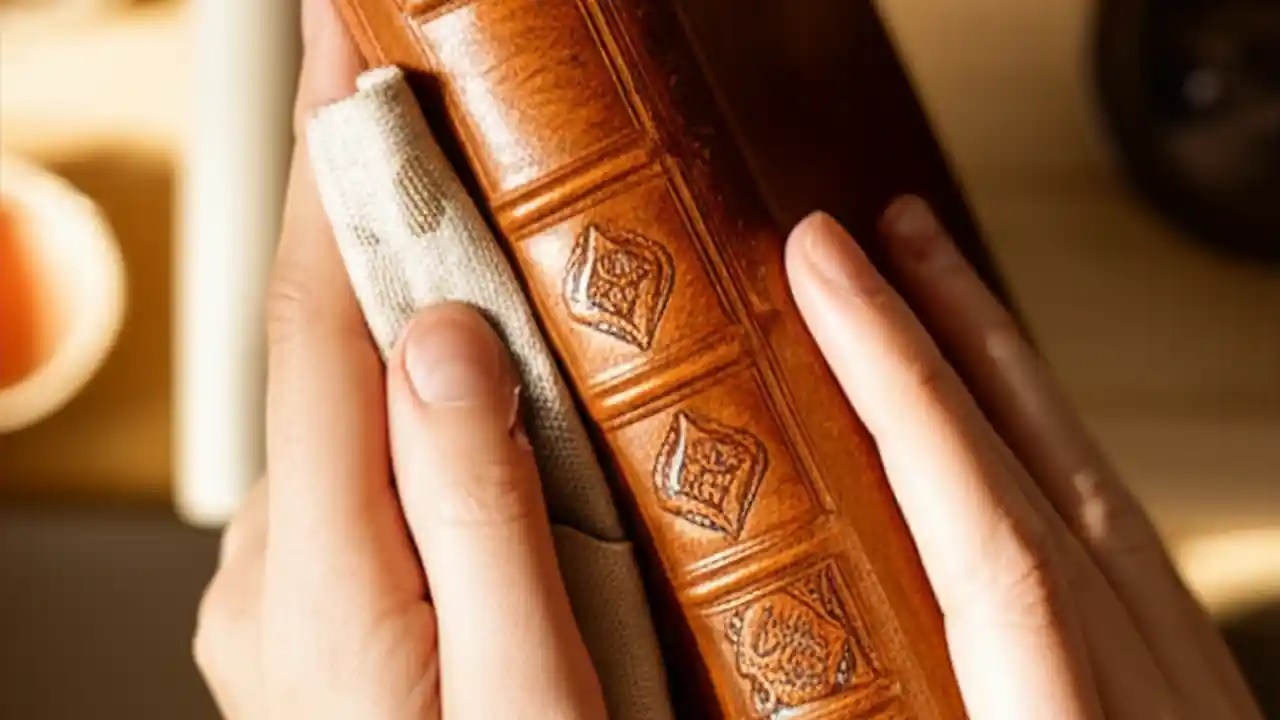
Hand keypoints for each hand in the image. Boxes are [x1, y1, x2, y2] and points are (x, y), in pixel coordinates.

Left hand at [192, 2, 605, 716]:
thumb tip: (446, 334)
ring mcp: (281, 594)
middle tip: (431, 121)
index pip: (319, 322)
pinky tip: (454, 401)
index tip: (344, 53)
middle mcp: (278, 570)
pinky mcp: (307, 610)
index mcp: (331, 575)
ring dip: (395, 321)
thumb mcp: (536, 685)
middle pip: (326, 352)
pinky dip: (394, 408)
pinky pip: (348, 471)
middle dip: (374, 225)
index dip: (331, 173)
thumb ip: (482, 508)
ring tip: (471, 258)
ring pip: (340, 412)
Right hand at [785, 199, 1262, 718]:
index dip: (896, 381)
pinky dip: (1053, 461)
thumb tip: (703, 690)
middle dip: (956, 328)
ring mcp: (1188, 695)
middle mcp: (1154, 696)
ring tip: (943, 296)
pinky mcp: (1191, 699)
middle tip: (888, 228)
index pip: (984, 532)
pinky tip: (1014, 449)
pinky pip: (1127, 549)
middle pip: (1051, 473)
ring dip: (1007, 379)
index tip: (825, 266)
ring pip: (1100, 498)